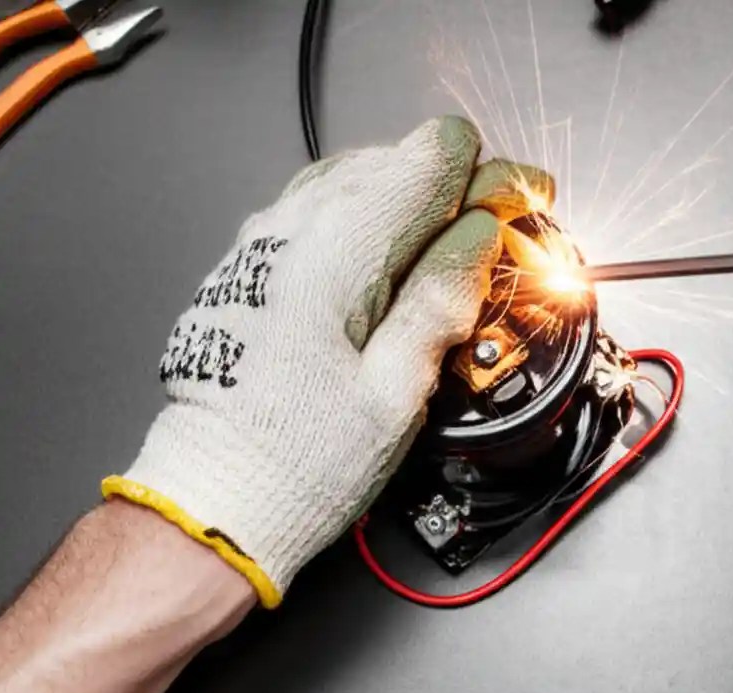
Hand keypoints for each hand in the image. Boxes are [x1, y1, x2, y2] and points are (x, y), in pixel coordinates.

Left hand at [103, 116, 553, 607]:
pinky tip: (390, 267)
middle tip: (498, 238)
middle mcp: (292, 226)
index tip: (519, 207)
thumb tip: (482, 234)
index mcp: (336, 248)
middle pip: (398, 158)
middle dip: (459, 190)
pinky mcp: (252, 263)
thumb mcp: (396, 389)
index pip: (433, 157)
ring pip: (358, 177)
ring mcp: (263, 240)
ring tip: (449, 255)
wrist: (213, 496)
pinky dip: (369, 221)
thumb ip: (442, 297)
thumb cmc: (297, 459)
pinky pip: (320, 209)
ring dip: (414, 203)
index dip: (490, 177)